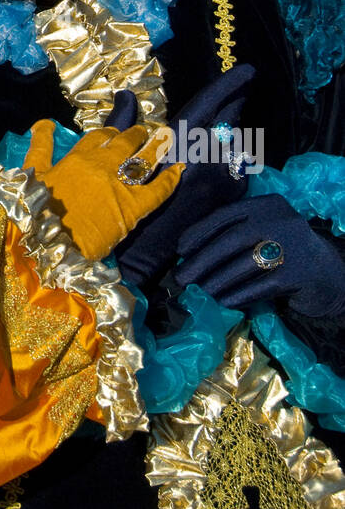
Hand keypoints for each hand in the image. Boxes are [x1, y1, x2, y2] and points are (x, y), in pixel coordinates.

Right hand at [38, 121, 182, 262]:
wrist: (51, 242)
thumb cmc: (37, 209)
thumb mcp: (33, 173)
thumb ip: (40, 146)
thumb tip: (44, 123)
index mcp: (79, 156)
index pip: (99, 136)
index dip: (109, 132)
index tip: (115, 132)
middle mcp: (103, 165)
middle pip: (125, 142)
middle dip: (136, 134)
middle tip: (144, 131)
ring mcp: (121, 184)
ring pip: (145, 159)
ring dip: (157, 146)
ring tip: (167, 137)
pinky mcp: (135, 207)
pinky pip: (159, 189)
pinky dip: (171, 178)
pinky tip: (180, 169)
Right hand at [113, 64, 255, 288]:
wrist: (136, 258)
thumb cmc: (114, 206)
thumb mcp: (113, 162)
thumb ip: (121, 125)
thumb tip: (126, 95)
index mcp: (175, 148)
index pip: (208, 107)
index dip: (229, 86)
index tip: (248, 71)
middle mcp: (203, 163)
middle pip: (228, 122)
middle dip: (236, 102)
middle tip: (244, 85)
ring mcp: (218, 184)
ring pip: (232, 146)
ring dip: (231, 131)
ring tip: (230, 117)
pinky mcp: (223, 202)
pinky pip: (232, 171)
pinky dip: (228, 158)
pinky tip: (222, 155)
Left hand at [176, 194, 344, 315]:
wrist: (330, 276)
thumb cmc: (285, 254)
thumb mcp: (264, 233)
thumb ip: (236, 235)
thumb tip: (189, 255)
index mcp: (266, 204)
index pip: (226, 215)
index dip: (199, 231)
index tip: (180, 250)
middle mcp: (280, 219)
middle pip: (232, 239)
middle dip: (203, 260)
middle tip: (182, 278)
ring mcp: (292, 244)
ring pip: (245, 263)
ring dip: (217, 281)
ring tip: (199, 293)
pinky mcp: (300, 272)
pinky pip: (262, 285)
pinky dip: (239, 294)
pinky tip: (223, 303)